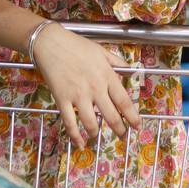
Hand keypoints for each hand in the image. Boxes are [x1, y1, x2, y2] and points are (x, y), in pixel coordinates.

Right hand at [32, 24, 140, 148]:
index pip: (124, 101)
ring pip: (91, 123)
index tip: (137, 126)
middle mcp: (95, 88)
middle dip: (119, 130)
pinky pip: (70, 122)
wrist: (51, 43)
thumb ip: (117, 62)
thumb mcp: (102, 51)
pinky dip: (75, 136)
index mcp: (107, 76)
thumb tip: (131, 70)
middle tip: (122, 136)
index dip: (132, 116)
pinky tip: (79, 144)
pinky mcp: (62, 100)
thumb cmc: (77, 45)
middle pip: (111, 116)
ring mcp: (78, 95)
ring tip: (98, 137)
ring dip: (97, 134)